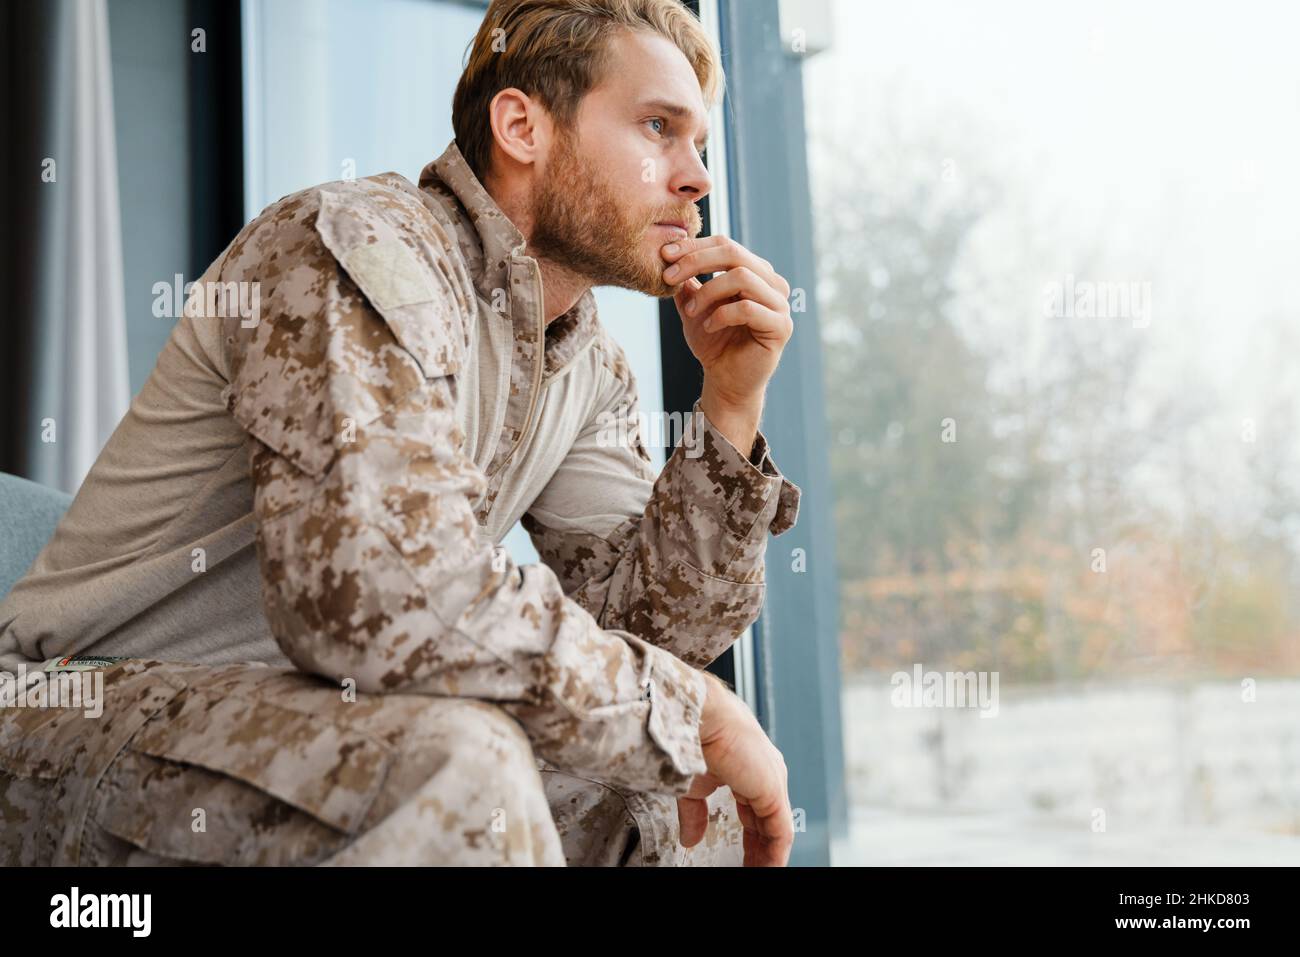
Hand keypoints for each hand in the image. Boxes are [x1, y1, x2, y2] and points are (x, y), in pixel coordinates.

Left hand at [661, 236, 793, 405]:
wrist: (726, 381)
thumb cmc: (714, 343)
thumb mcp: (694, 306)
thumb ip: (686, 282)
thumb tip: (670, 254)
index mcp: (755, 272)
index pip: (726, 245)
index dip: (694, 246)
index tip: (665, 255)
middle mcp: (772, 283)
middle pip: (734, 254)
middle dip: (696, 261)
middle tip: (670, 276)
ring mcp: (780, 304)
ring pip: (742, 277)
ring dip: (708, 291)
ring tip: (690, 311)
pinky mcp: (781, 327)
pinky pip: (747, 308)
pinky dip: (721, 315)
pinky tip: (708, 327)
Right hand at [676, 671, 792, 866]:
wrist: (697, 716)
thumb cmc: (692, 736)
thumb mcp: (692, 783)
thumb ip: (695, 813)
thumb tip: (691, 838)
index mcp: (747, 765)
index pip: (754, 808)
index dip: (749, 835)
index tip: (741, 854)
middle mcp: (765, 772)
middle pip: (766, 821)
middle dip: (759, 849)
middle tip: (752, 868)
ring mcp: (772, 781)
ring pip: (776, 829)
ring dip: (767, 856)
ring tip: (759, 873)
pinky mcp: (774, 791)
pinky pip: (780, 833)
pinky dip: (774, 855)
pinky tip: (767, 869)